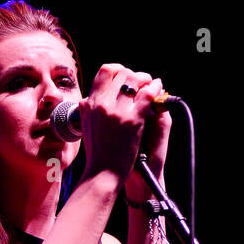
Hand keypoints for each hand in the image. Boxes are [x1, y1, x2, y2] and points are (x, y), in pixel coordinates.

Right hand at [78, 64, 170, 192]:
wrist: (103, 173)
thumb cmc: (97, 153)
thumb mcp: (86, 126)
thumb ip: (87, 109)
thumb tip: (90, 97)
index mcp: (89, 104)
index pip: (104, 72)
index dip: (118, 70)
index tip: (125, 76)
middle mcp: (101, 104)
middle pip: (121, 73)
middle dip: (134, 74)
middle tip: (142, 80)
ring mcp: (117, 111)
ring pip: (134, 80)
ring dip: (145, 78)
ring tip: (151, 84)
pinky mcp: (132, 120)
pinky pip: (146, 95)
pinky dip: (154, 88)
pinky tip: (158, 88)